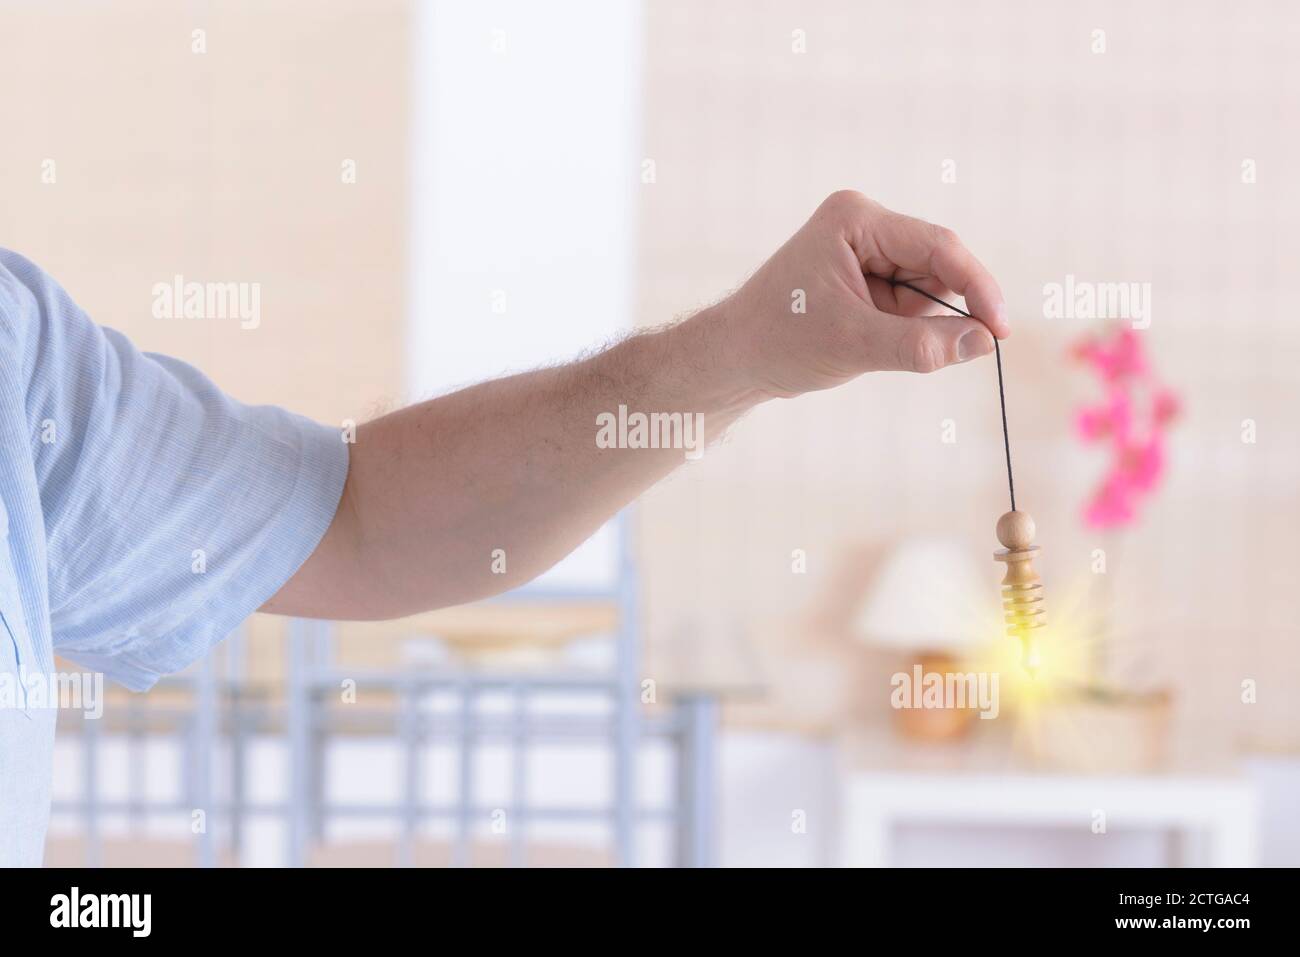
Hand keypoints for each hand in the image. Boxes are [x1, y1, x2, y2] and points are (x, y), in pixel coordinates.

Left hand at [712, 190, 1008, 398]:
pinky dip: (904, 329)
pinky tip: (867, 341)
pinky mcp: (864, 276)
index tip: (1000, 330)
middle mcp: (863, 224)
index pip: (938, 246)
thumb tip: (983, 342)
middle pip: (937, 266)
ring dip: (916, 324)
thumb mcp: (855, 346)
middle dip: (938, 311)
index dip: (977, 288)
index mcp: (856, 219)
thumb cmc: (779, 342)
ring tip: (868, 344)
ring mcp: (864, 249)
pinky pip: (909, 302)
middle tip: (926, 351)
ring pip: (927, 288)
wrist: (733, 360)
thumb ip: (921, 344)